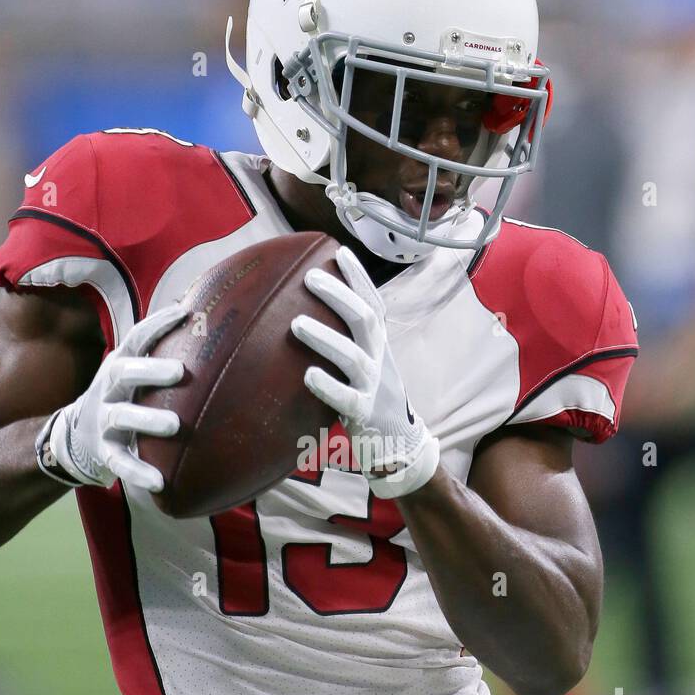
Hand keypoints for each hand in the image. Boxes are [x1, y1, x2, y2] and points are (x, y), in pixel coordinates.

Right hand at [47, 302, 187, 490]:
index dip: (156, 325)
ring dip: (147, 420)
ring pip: (121, 416)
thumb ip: (158, 355)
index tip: (183, 313)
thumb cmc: (120, 399)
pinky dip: (138, 471)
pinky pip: (120, 461)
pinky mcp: (104, 451)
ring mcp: (103, 420)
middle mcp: (108, 389)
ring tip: (175, 426)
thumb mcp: (132, 375)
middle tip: (179, 371)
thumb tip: (200, 321)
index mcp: (119, 366)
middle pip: (123, 373)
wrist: (75, 438)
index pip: (136, 339)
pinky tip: (159, 482)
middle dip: (149, 370)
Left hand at [290, 245, 438, 497]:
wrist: (398, 444)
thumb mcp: (366, 364)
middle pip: (364, 319)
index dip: (358, 276)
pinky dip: (328, 385)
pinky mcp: (364, 414)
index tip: (338, 250)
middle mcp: (378, 359)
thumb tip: (302, 311)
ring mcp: (373, 386)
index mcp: (378, 344)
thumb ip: (346, 340)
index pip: (372, 302)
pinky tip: (308, 375)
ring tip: (296, 324)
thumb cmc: (371, 398)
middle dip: (338, 295)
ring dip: (324, 338)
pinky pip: (345, 398)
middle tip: (309, 277)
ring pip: (352, 356)